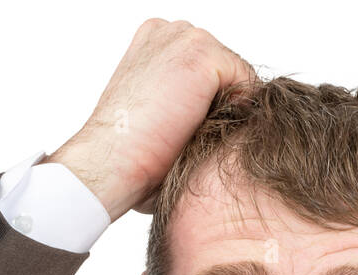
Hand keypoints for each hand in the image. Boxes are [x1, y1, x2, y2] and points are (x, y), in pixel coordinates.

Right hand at [44, 19, 256, 222]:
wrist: (111, 160)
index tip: (192, 129)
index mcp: (153, 42)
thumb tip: (212, 110)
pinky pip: (246, 82)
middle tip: (196, 135)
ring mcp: (186, 39)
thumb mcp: (152, 110)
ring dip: (228, 107)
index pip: (207, 64)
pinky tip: (206, 130)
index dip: (210, 100)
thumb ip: (178, 95)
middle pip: (224, 66)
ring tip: (198, 134)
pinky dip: (238, 110)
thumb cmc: (127, 150)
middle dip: (222, 101)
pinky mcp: (204, 55)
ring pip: (235, 75)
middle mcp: (169, 31)